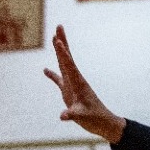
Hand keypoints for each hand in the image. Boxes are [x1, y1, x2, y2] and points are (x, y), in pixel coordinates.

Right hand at [44, 26, 127, 142]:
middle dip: (62, 42)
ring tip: (54, 38)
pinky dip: (52, 75)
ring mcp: (72, 85)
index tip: (57, 40)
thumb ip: (72, 115)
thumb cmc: (95, 119)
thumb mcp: (83, 117)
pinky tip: (45, 70)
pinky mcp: (69, 92)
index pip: (69, 64)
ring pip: (63, 64)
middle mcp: (76, 80)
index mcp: (78, 83)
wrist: (103, 123)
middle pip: (67, 57)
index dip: (62, 53)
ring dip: (59, 51)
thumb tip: (63, 116)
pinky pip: (59, 80)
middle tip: (59, 26)